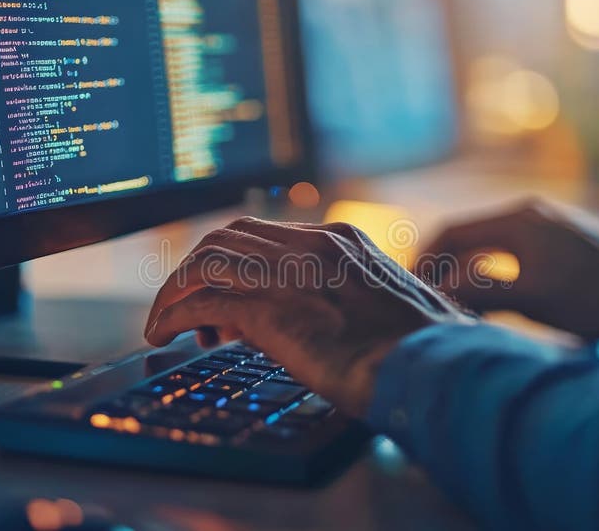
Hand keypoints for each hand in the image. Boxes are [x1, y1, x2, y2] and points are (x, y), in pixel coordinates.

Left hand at [144, 217, 472, 416]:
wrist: (435, 367)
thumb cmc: (423, 350)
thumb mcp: (386, 307)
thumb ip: (349, 300)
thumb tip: (322, 322)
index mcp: (340, 240)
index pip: (265, 232)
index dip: (233, 261)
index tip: (226, 298)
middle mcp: (311, 246)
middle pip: (227, 235)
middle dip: (197, 269)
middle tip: (189, 310)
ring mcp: (290, 273)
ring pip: (206, 259)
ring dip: (174, 291)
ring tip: (164, 325)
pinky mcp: (272, 310)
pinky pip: (201, 299)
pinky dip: (174, 315)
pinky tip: (165, 334)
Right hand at [417, 199, 598, 338]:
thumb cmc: (598, 298)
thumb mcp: (534, 298)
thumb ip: (483, 290)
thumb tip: (441, 292)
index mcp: (518, 219)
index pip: (451, 231)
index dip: (425, 259)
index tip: (409, 288)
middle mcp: (529, 213)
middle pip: (467, 236)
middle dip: (443, 267)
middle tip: (425, 300)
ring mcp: (547, 225)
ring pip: (489, 246)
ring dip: (467, 272)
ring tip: (453, 304)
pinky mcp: (561, 242)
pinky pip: (510, 253)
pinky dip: (492, 273)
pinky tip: (490, 299)